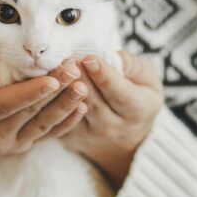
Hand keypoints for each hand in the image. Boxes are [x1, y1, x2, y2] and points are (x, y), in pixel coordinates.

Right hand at [0, 61, 88, 165]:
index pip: (5, 104)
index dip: (31, 92)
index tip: (53, 78)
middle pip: (29, 112)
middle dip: (56, 90)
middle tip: (74, 69)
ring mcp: (9, 144)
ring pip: (43, 125)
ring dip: (66, 105)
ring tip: (83, 86)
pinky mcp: (20, 146)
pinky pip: (46, 134)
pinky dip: (66, 122)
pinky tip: (82, 106)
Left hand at [62, 51, 163, 186]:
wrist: (127, 137)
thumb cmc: (138, 97)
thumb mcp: (148, 80)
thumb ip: (133, 66)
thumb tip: (112, 58)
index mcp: (138, 110)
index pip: (119, 93)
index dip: (103, 76)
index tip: (89, 58)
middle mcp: (115, 127)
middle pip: (93, 102)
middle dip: (79, 78)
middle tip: (68, 58)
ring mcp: (91, 135)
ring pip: (73, 111)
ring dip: (63, 89)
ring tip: (57, 68)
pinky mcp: (72, 138)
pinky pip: (59, 120)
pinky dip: (52, 101)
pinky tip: (48, 83)